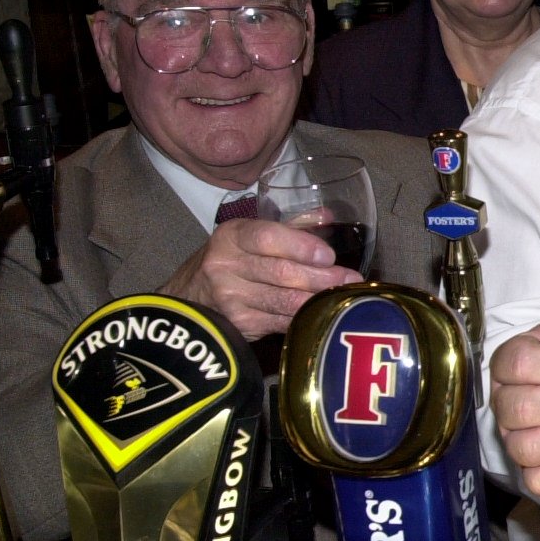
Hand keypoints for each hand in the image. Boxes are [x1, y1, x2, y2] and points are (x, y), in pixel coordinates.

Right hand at [162, 218, 360, 338]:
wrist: (190, 298)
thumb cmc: (229, 261)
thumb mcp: (249, 236)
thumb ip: (290, 226)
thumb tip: (328, 216)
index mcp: (232, 236)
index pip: (267, 237)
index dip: (301, 246)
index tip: (328, 255)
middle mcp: (226, 266)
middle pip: (280, 272)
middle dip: (321, 277)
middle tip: (350, 279)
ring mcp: (230, 298)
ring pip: (283, 301)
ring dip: (317, 299)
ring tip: (343, 295)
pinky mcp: (239, 324)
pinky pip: (280, 322)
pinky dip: (304, 318)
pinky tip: (322, 313)